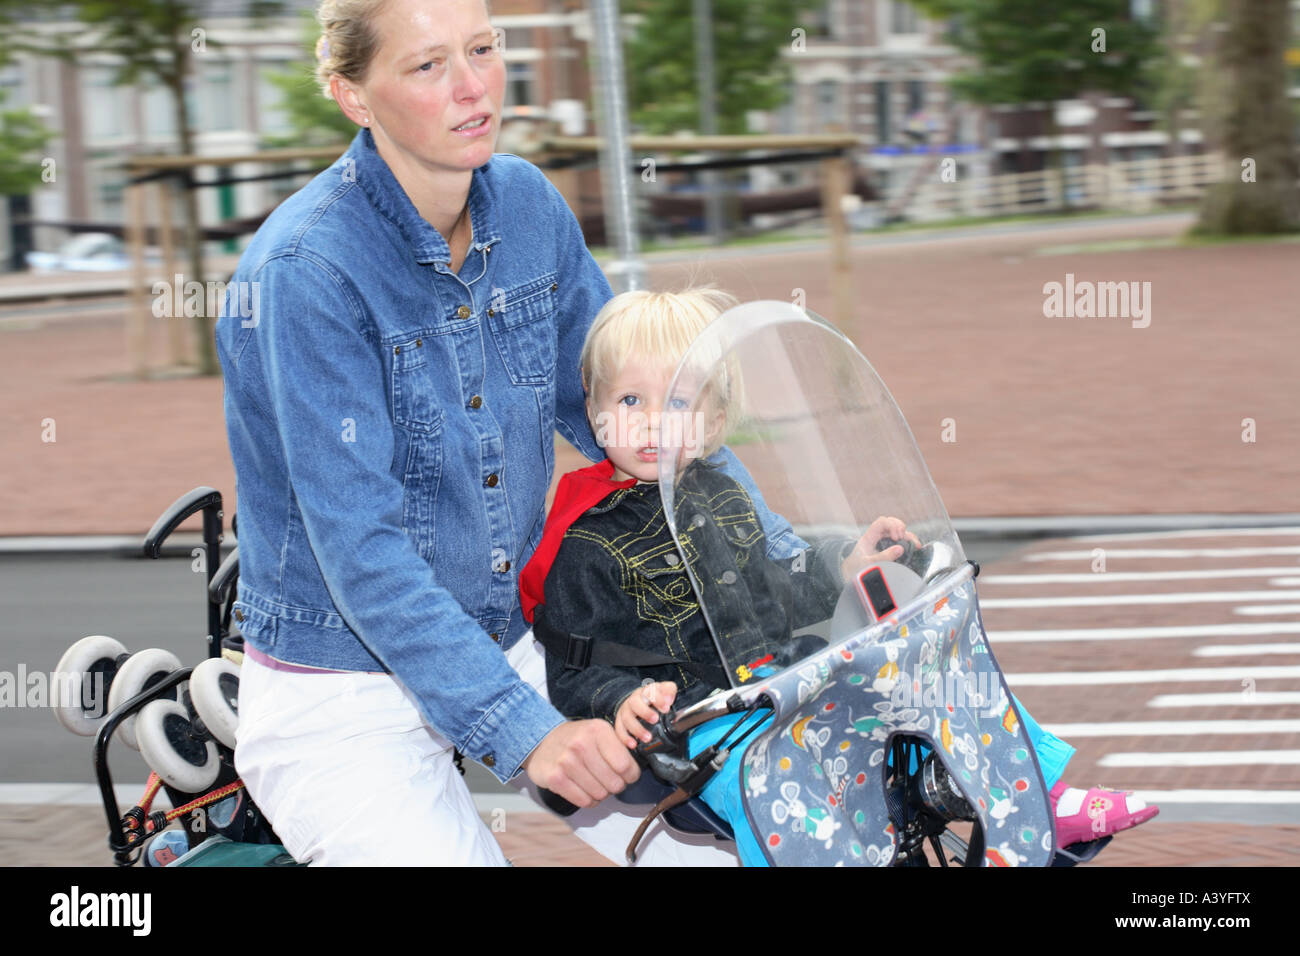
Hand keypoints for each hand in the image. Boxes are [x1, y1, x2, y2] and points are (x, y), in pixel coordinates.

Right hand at [523, 719, 640, 808]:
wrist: (542, 742)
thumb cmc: (576, 740)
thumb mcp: (598, 733)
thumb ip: (618, 747)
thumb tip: (637, 770)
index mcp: (598, 730)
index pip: (626, 765)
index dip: (631, 776)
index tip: (627, 775)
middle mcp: (582, 744)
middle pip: (614, 783)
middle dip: (615, 786)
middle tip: (609, 780)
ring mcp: (566, 761)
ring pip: (600, 794)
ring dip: (601, 794)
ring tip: (595, 783)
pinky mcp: (555, 778)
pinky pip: (584, 801)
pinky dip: (588, 800)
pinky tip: (584, 789)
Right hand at [613, 681, 677, 748]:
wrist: (638, 701)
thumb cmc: (653, 697)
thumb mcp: (664, 690)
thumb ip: (669, 691)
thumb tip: (669, 699)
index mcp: (645, 692)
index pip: (649, 692)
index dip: (657, 699)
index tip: (666, 708)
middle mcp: (633, 700)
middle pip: (634, 703)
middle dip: (645, 712)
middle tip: (655, 719)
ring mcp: (625, 711)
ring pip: (626, 718)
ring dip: (637, 729)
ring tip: (648, 737)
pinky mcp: (619, 722)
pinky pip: (619, 730)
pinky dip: (625, 738)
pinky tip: (633, 744)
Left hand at [840, 516, 921, 578]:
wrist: (852, 576)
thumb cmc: (857, 569)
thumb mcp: (868, 564)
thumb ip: (883, 557)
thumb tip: (900, 549)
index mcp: (869, 537)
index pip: (881, 522)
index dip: (891, 525)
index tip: (896, 538)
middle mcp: (877, 538)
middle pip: (891, 523)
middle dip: (900, 527)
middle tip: (903, 538)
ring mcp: (884, 543)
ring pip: (897, 531)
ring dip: (907, 535)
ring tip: (915, 544)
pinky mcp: (889, 549)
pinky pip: (901, 540)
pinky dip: (909, 541)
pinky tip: (915, 546)